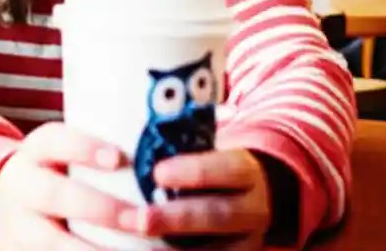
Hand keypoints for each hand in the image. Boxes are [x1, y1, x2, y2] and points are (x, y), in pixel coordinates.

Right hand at [0, 123, 141, 249]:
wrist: (6, 205)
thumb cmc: (58, 174)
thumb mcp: (64, 153)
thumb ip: (103, 152)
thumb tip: (165, 150)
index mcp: (37, 151)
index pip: (56, 141)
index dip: (84, 148)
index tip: (119, 158)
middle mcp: (23, 186)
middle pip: (55, 194)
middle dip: (101, 209)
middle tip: (142, 220)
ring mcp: (20, 226)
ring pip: (51, 242)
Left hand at [143, 149, 270, 248]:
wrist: (254, 201)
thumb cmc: (215, 172)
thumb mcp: (212, 155)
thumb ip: (182, 151)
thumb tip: (132, 144)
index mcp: (246, 173)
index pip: (226, 169)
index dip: (192, 171)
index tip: (157, 173)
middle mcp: (253, 209)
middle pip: (218, 215)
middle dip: (177, 219)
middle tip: (141, 220)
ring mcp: (247, 241)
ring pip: (213, 249)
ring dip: (171, 249)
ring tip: (137, 244)